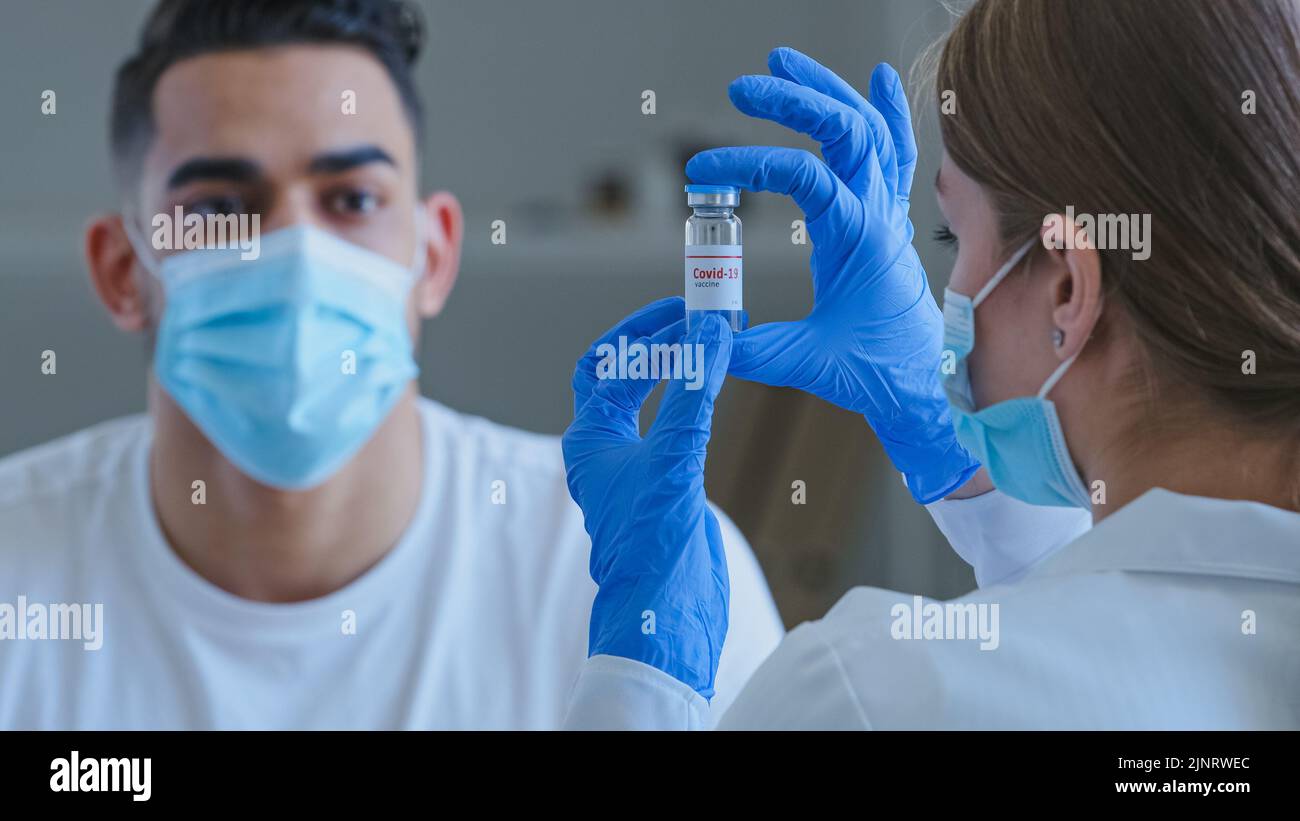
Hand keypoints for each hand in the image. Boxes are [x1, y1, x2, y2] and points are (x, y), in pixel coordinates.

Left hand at [562, 298, 731, 697]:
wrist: (666, 611)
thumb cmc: (652, 545)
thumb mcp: (673, 459)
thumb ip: (691, 393)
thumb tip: (709, 333)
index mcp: (589, 440)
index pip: (608, 364)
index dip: (642, 333)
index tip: (683, 312)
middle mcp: (605, 449)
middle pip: (625, 376)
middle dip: (661, 344)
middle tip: (703, 320)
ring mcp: (635, 466)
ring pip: (652, 399)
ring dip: (680, 369)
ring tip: (715, 342)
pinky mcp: (665, 483)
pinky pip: (676, 425)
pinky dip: (694, 399)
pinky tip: (718, 386)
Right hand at [687, 47, 977, 502]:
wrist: (925, 383)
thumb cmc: (874, 372)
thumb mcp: (809, 363)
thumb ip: (756, 352)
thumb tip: (704, 344)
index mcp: (859, 238)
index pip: (804, 176)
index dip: (750, 164)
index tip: (700, 174)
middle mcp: (879, 213)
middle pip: (846, 130)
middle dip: (795, 99)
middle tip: (744, 86)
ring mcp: (888, 211)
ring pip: (869, 129)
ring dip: (829, 90)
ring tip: (786, 62)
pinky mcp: (888, 219)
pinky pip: (896, 151)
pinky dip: (887, 112)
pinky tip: (878, 79)